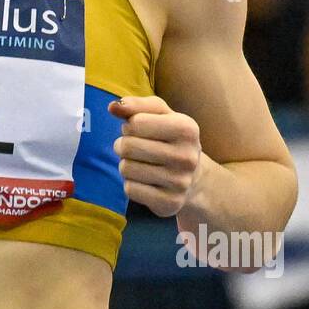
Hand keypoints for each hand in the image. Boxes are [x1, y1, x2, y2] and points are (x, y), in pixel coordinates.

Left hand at [110, 95, 202, 216]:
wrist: (195, 178)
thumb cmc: (171, 139)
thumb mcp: (161, 115)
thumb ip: (136, 106)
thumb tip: (113, 107)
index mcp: (186, 128)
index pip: (135, 122)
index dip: (130, 125)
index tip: (139, 130)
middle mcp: (186, 156)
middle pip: (128, 146)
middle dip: (124, 145)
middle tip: (135, 148)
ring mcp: (180, 182)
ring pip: (126, 168)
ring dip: (126, 165)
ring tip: (141, 164)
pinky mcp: (169, 203)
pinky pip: (130, 189)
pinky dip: (131, 184)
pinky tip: (146, 181)